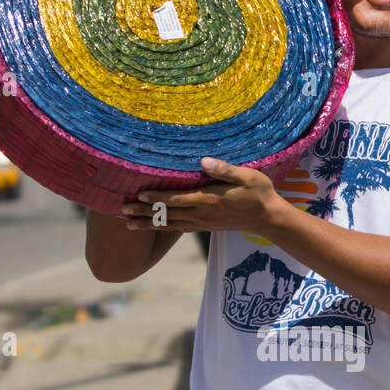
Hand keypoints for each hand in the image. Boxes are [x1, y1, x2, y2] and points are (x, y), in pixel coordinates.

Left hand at [120, 156, 283, 236]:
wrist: (268, 219)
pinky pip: (178, 228)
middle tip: (122, 212)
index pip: (177, 200)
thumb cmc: (259, 193)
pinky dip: (162, 228)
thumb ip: (225, 169)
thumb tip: (203, 161)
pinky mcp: (205, 226)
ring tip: (128, 224)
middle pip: (166, 214)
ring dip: (148, 224)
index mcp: (208, 200)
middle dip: (143, 213)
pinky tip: (153, 227)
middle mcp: (202, 214)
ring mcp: (202, 222)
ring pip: (169, 225)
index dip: (157, 198)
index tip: (139, 195)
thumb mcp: (247, 176)